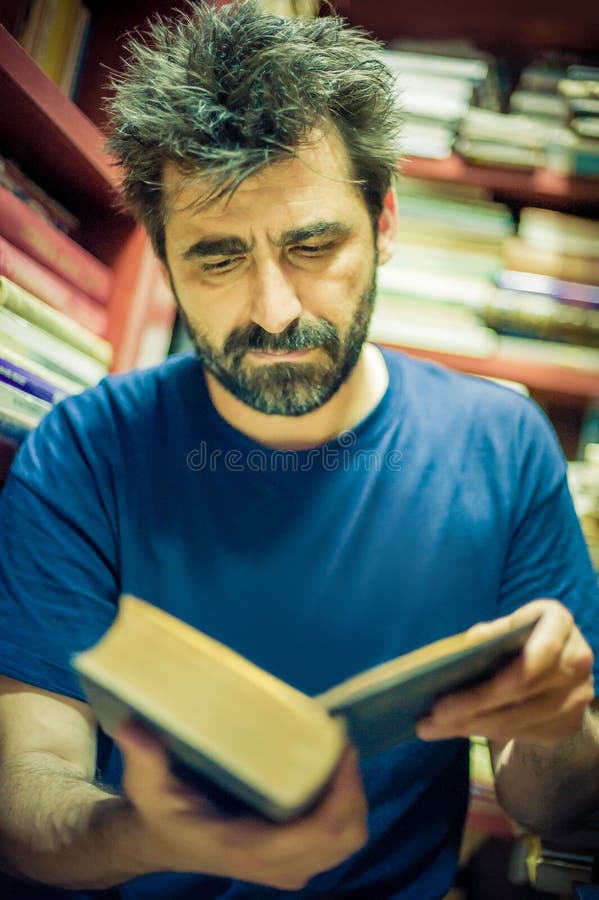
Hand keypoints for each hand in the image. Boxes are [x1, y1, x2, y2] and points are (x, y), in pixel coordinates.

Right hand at [115, 721, 367, 889]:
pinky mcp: (290, 860)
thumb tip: (133, 726)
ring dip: (353, 800)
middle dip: (355, 792)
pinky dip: (344, 811)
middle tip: (344, 745)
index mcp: (245, 848)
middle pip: (343, 838)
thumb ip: (143, 757)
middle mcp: (272, 865)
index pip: (316, 833)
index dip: (342, 793)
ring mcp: (285, 868)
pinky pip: (335, 842)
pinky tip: (332, 777)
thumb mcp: (146, 785)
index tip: (343, 748)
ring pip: (345, 842)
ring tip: (341, 756)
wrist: (158, 842)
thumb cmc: (159, 811)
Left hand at [416, 599, 594, 745]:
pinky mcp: (570, 722)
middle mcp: (578, 658)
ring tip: (434, 727)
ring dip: (473, 726)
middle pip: (523, 690)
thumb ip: (489, 632)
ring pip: (520, 719)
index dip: (503, 674)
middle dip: (473, 705)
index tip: (462, 687)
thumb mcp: (502, 624)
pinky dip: (487, 733)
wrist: (553, 660)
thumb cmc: (518, 635)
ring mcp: (578, 695)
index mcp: (558, 621)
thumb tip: (472, 644)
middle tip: (432, 716)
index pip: (540, 651)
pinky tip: (458, 730)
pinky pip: (524, 734)